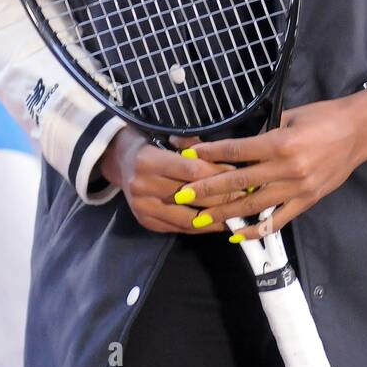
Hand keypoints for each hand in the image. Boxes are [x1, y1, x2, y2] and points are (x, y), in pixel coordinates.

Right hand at [98, 129, 250, 234]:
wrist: (119, 160)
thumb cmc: (151, 143)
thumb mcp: (169, 138)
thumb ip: (195, 150)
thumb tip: (231, 165)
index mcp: (147, 160)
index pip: (191, 171)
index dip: (218, 174)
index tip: (240, 176)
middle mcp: (142, 186)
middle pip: (192, 196)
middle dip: (223, 198)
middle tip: (247, 196)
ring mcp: (142, 207)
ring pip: (187, 218)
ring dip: (216, 218)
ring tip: (238, 213)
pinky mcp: (145, 221)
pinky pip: (179, 228)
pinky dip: (202, 227)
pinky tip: (219, 222)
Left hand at [164, 93, 366, 241]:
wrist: (359, 131)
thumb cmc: (323, 117)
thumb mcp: (290, 116)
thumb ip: (264, 132)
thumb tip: (235, 144)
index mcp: (281, 143)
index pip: (236, 151)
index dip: (209, 154)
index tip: (187, 157)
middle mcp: (287, 168)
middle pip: (238, 182)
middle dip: (207, 190)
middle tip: (181, 196)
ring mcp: (298, 188)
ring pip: (253, 205)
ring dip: (224, 213)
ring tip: (200, 219)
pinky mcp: (307, 201)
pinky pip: (277, 220)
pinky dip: (256, 229)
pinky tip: (236, 234)